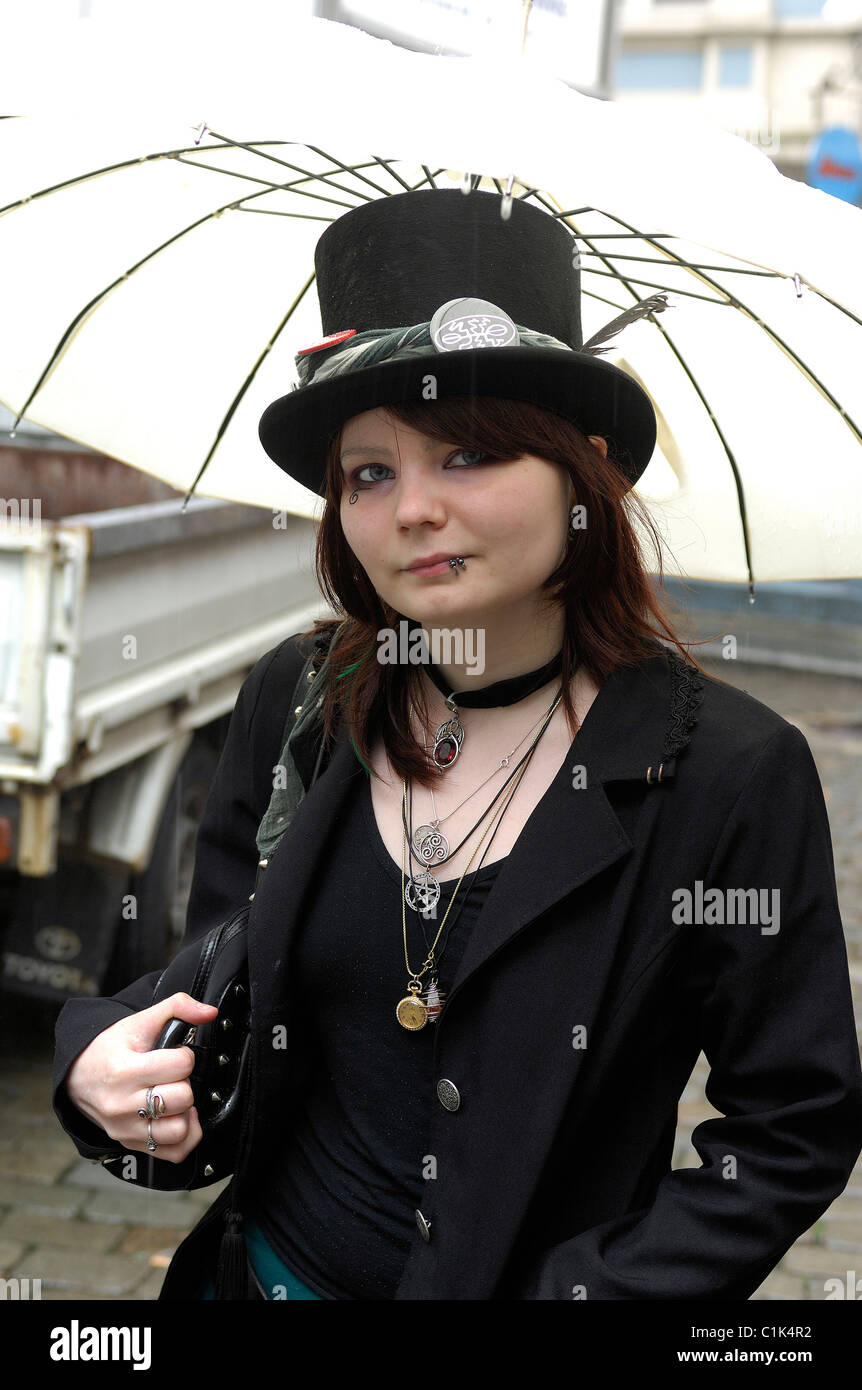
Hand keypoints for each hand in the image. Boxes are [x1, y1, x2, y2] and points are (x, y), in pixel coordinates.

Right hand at [64, 992, 218, 1163]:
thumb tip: (209, 1012)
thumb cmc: (109, 1048)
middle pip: (183, 1098)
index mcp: (124, 1071)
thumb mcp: (139, 1021)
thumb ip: (177, 1007)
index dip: (184, 1055)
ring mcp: (126, 1129)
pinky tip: (177, 1116)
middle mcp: (122, 1105)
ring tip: (172, 1096)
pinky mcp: (132, 1144)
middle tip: (171, 1076)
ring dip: (184, 1111)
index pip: (181, 1065)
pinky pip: (175, 1153)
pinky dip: (185, 1136)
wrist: (78, 1075)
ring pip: (180, 1129)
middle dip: (184, 1082)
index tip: (172, 1054)